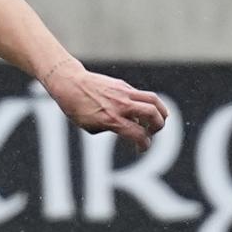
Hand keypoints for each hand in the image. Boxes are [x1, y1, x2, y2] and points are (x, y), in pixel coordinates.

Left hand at [44, 61, 168, 152]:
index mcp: (111, 120)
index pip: (138, 134)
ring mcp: (124, 93)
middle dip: (158, 127)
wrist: (70, 83)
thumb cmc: (76, 108)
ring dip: (161, 112)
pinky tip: (140, 110)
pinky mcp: (123, 86)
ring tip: (159, 120)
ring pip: (153, 100)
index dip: (145, 145)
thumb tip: (131, 126)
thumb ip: (113, 128)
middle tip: (151, 132)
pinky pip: (142, 95)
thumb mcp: (91, 127)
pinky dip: (147, 104)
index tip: (142, 147)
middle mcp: (121, 106)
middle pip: (152, 114)